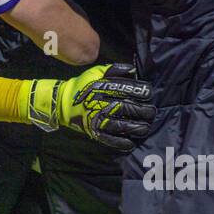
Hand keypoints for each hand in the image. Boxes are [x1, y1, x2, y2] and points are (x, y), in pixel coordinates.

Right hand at [20, 63, 155, 151]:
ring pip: (120, 125)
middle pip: (126, 108)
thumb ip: (114, 70)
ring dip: (135, 127)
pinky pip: (109, 139)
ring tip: (146, 128)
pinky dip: (120, 142)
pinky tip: (131, 142)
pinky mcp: (94, 131)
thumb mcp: (96, 72)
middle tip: (152, 112)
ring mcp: (97, 119)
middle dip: (142, 111)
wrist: (62, 103)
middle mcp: (100, 103)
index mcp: (102, 88)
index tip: (149, 93)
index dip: (140, 91)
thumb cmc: (83, 86)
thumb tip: (133, 70)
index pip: (125, 89)